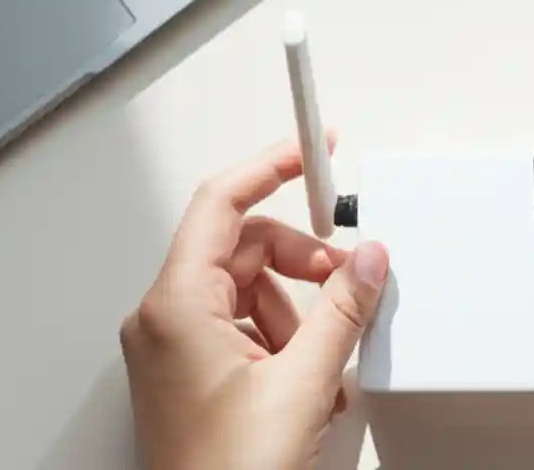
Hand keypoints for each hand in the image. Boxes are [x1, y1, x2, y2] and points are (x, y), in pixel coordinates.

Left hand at [119, 136, 389, 469]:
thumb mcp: (303, 383)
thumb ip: (341, 312)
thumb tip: (368, 260)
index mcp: (176, 307)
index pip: (220, 203)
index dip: (270, 167)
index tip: (310, 150)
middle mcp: (165, 321)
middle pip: (244, 249)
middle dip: (303, 261)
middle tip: (349, 278)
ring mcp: (176, 350)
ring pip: (250, 292)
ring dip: (298, 314)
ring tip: (325, 362)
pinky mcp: (191, 375)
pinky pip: (243, 328)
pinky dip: (284, 341)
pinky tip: (310, 381)